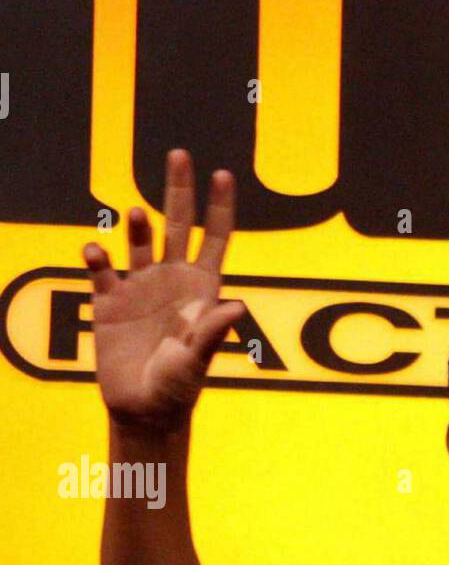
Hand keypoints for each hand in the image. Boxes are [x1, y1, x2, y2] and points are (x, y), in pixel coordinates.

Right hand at [82, 149, 244, 432]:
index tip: (222, 174)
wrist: (143, 410)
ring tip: (134, 213)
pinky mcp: (108, 301)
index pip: (214, 239)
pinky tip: (95, 253)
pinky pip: (101, 269)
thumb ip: (212, 332)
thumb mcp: (197, 361)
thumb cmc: (178, 389)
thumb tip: (238, 307)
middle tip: (179, 154)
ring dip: (136, 225)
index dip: (220, 208)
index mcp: (201, 290)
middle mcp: (171, 281)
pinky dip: (96, 257)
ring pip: (138, 241)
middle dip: (179, 190)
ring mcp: (139, 288)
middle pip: (177, 224)